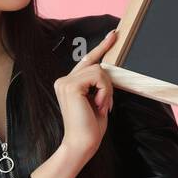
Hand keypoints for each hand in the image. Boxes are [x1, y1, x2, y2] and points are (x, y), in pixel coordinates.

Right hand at [54, 29, 116, 161]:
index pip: (88, 60)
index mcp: (69, 83)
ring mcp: (65, 81)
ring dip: (107, 90)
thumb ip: (99, 85)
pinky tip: (99, 105)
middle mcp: (63, 79)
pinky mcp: (70, 84)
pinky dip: (105, 91)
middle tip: (105, 105)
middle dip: (107, 85)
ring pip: (100, 70)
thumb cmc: (90, 127)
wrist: (82, 143)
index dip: (102, 47)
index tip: (113, 34)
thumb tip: (109, 70)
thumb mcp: (98, 100)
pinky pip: (99, 76)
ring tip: (101, 106)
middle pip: (97, 65)